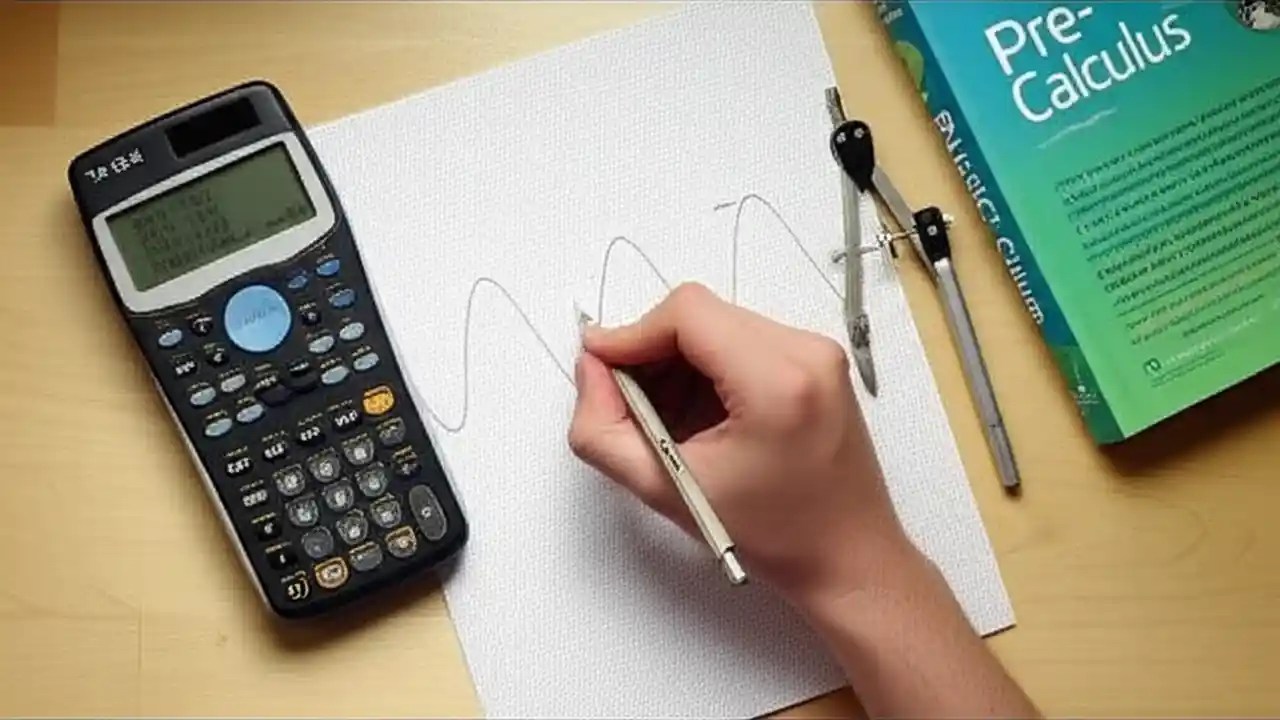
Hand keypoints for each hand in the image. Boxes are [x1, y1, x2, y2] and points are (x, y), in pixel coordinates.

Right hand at [568, 282, 913, 607]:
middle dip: (652, 351)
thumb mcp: (668, 491)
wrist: (848, 559)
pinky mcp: (819, 362)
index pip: (687, 313)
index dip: (631, 334)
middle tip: (628, 404)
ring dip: (679, 361)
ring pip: (720, 325)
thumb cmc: (773, 536)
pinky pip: (745, 340)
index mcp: (778, 380)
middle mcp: (807, 351)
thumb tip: (590, 370)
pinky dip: (708, 369)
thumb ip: (603, 431)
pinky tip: (699, 418)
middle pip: (702, 315)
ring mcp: (818, 353)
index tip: (600, 368)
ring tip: (666, 420)